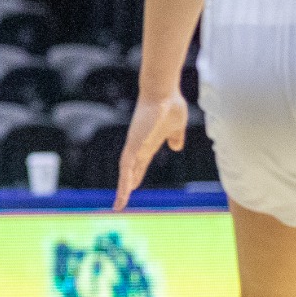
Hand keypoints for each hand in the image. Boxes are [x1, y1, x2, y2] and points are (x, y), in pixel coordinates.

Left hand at [114, 94, 186, 210]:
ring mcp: (134, 144)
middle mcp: (137, 146)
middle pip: (129, 171)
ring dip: (123, 187)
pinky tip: (126, 188)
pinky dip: (126, 176)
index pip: (139, 166)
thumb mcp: (176, 127)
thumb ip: (175, 137)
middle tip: (119, 204)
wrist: (164, 92)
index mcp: (147, 145)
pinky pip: (128, 162)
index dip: (135, 178)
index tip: (132, 190)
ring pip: (125, 170)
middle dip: (125, 188)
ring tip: (120, 203)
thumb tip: (176, 147)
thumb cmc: (169, 106)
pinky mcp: (135, 141)